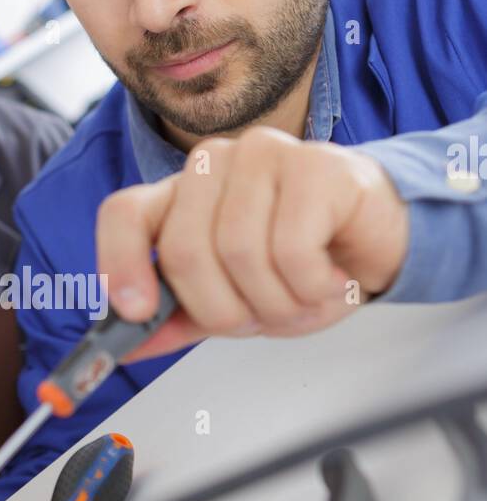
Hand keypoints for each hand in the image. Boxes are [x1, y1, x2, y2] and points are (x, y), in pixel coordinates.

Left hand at [96, 126, 408, 359]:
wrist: (380, 240)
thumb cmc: (306, 261)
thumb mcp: (233, 298)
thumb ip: (180, 316)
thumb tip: (128, 344)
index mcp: (182, 193)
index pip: (124, 214)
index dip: (119, 263)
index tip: (134, 311)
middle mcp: (214, 164)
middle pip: (185, 251)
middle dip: (225, 309)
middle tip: (263, 317)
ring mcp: (263, 156)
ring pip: (240, 254)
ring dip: (277, 302)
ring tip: (304, 296)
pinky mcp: (314, 165)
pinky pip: (292, 248)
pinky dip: (312, 286)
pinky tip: (330, 279)